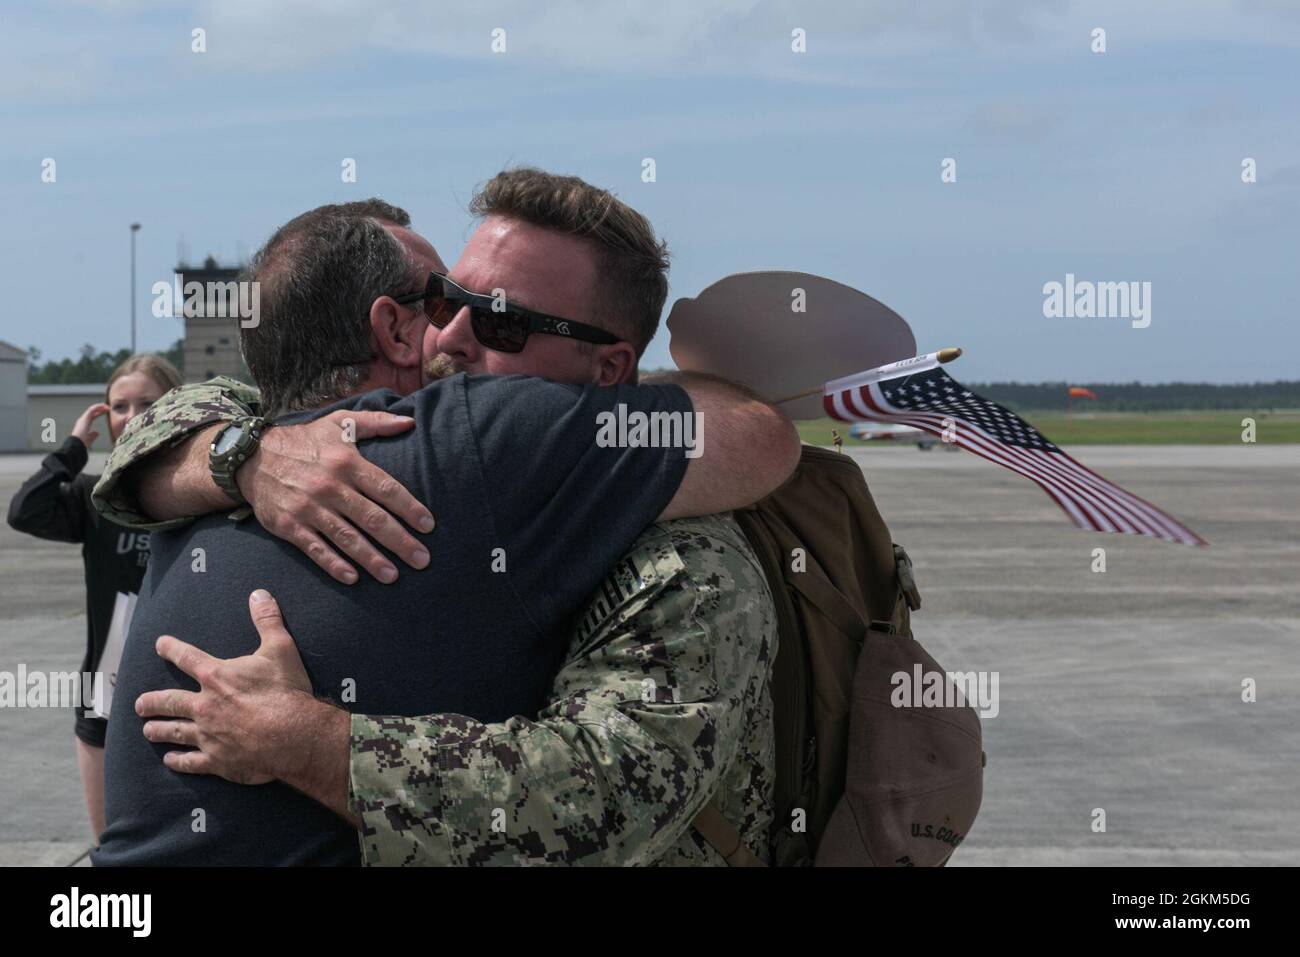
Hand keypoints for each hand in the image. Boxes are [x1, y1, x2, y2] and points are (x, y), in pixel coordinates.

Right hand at [71, 402, 109, 446]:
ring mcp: (83, 418)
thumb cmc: (83, 443)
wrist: (78, 443)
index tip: (106, 412)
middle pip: (92, 411)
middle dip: (100, 409)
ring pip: (92, 409)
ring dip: (100, 406)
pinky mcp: (85, 418)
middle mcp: (83, 420)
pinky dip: (98, 407)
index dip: (99, 413)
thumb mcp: (90, 438)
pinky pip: (91, 409)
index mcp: (84, 424)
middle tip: (108, 407)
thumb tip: (97, 432)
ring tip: (107, 406)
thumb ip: (93, 434)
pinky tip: (104, 406)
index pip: (92, 416)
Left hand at [137, 590, 326, 785]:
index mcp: (217, 676)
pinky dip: (178, 761)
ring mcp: (208, 735)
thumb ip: (267, 620)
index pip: (187, 657)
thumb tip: (259, 593)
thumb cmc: (287, 692)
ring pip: (174, 732)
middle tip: (139, 704)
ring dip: (158, 730)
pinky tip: (169, 760)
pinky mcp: (216, 760)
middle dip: (151, 701)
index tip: (159, 645)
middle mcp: (205, 705)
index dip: (171, 649)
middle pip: (169, 700)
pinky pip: (190, 761)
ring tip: (147, 729)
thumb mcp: (281, 649)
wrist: (294, 736)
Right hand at [236, 410, 435, 584]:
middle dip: (400, 541)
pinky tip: (353, 578)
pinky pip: (315, 549)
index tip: (428, 526)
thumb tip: (410, 422)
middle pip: (372, 519)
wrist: (251, 456)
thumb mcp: (339, 422)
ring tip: (393, 576)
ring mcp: (309, 508)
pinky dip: (334, 565)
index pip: (386, 489)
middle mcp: (330, 486)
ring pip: (347, 538)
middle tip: (422, 560)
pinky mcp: (289, 525)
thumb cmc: (305, 441)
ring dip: (372, 560)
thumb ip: (377, 422)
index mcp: (347, 463)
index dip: (409, 508)